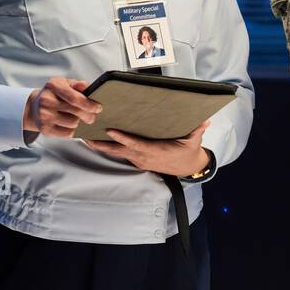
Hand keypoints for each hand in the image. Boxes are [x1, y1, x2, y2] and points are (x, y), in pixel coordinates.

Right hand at [24, 77, 102, 137]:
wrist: (35, 106)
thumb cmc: (55, 94)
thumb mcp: (66, 84)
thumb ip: (78, 85)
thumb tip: (84, 86)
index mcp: (53, 85)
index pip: (74, 98)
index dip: (89, 105)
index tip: (98, 108)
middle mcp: (46, 100)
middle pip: (76, 112)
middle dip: (89, 115)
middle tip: (92, 116)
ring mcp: (44, 116)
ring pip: (73, 124)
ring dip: (80, 122)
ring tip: (79, 118)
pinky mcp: (45, 129)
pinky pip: (67, 133)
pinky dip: (73, 130)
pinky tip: (71, 125)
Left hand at [84, 121, 211, 176]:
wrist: (188, 167)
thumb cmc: (188, 152)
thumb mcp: (194, 141)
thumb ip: (197, 131)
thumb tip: (205, 121)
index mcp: (154, 150)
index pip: (135, 144)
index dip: (122, 138)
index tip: (110, 130)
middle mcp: (143, 156)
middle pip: (118, 150)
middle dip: (101, 144)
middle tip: (85, 136)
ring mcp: (139, 159)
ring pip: (116, 153)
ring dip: (100, 146)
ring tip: (85, 137)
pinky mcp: (137, 160)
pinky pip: (120, 154)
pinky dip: (108, 148)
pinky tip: (97, 141)